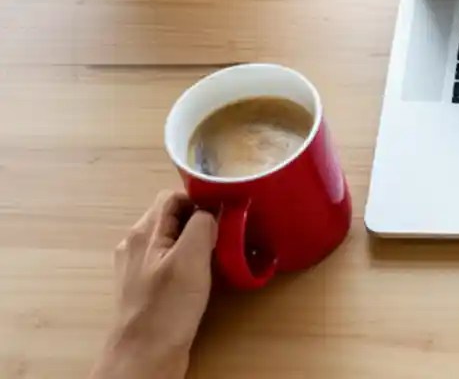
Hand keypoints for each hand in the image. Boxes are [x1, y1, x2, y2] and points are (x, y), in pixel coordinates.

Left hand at [90, 191, 216, 378]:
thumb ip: (201, 225)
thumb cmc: (167, 308)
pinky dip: (190, 261)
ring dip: (197, 241)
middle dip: (201, 220)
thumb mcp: (190, 259)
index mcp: (144, 233)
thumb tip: (212, 210)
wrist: (144, 357)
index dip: (201, 199)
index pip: (173, 196)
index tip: (226, 212)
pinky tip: (204, 275)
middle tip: (227, 233)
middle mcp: (137, 244)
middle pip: (173, 216)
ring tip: (219, 254)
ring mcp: (140, 267)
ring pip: (173, 239)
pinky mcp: (147, 287)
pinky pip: (171, 260)